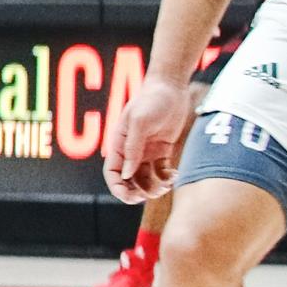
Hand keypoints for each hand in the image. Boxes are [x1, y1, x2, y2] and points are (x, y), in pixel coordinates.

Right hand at [104, 78, 193, 203]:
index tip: (130, 198)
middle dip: (138, 191)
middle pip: (128, 180)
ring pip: (145, 179)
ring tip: (168, 183)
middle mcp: (130, 151)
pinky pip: (160, 172)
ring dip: (155, 186)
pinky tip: (174, 175)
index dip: (118, 188)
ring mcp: (145, 152)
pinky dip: (166, 178)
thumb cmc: (152, 100)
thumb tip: (126, 175)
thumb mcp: (140, 122)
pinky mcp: (161, 151)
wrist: (171, 87)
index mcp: (118, 144)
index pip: (112, 173)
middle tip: (154, 193)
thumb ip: (132, 148)